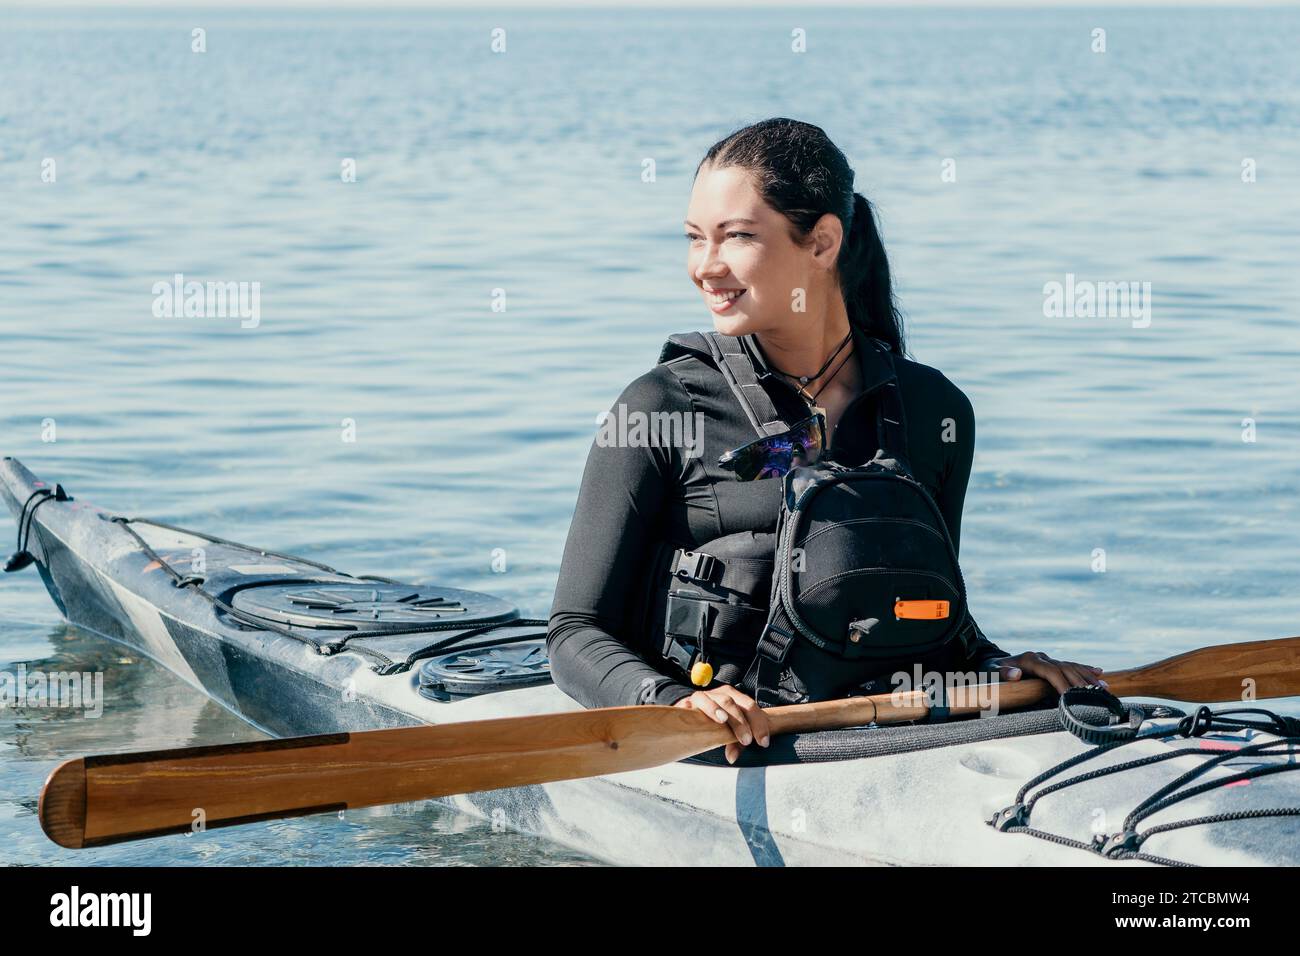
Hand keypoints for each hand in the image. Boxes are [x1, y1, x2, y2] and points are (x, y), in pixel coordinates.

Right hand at [675, 684, 770, 763]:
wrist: (691, 714)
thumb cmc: (715, 723)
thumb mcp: (729, 734)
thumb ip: (734, 744)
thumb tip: (731, 758)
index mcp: (738, 700)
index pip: (752, 707)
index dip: (759, 724)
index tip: (763, 742)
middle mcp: (724, 694)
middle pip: (737, 704)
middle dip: (742, 722)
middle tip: (746, 740)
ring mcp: (708, 695)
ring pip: (721, 700)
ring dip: (722, 710)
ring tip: (724, 720)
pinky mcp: (691, 700)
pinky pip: (697, 700)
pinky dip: (701, 706)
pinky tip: (700, 713)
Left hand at [985, 651, 1105, 695]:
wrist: (988, 662)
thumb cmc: (989, 671)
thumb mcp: (990, 672)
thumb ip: (1002, 674)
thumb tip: (1016, 674)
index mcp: (1029, 659)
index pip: (1051, 671)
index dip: (1063, 683)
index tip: (1073, 696)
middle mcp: (1040, 657)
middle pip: (1066, 668)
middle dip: (1082, 682)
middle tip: (1098, 695)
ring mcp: (1046, 659)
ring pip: (1071, 666)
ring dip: (1088, 676)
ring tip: (1105, 687)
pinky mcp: (1049, 662)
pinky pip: (1069, 665)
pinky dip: (1084, 668)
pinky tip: (1099, 672)